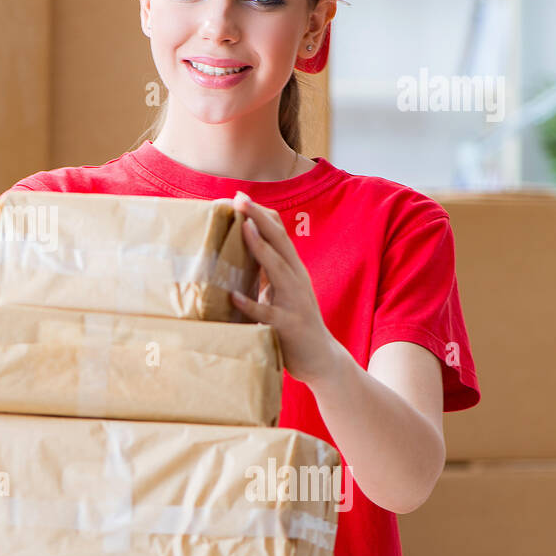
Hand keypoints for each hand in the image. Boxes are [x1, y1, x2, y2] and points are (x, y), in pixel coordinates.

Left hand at [230, 190, 344, 385]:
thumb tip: (241, 250)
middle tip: (240, 198)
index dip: (262, 214)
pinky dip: (250, 303)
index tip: (241, 196)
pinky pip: (267, 312)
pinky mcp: (288, 325)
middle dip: (260, 218)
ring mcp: (294, 301)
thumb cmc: (295, 323)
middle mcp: (296, 279)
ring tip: (243, 228)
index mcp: (292, 270)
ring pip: (277, 268)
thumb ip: (266, 272)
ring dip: (260, 247)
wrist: (322, 359)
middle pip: (279, 242)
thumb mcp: (282, 291)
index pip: (279, 234)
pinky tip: (233, 296)